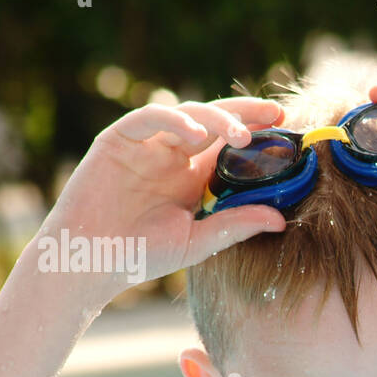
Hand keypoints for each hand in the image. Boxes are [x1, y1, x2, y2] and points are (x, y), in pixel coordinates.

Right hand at [34, 97, 287, 299]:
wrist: (90, 262)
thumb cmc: (141, 255)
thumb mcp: (198, 241)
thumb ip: (234, 226)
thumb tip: (281, 220)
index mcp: (194, 176)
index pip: (230, 145)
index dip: (257, 132)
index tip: (287, 129)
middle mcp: (173, 155)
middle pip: (214, 122)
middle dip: (244, 115)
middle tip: (273, 116)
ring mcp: (146, 145)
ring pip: (186, 115)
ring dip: (215, 119)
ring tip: (240, 135)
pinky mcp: (117, 140)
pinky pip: (147, 119)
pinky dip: (172, 119)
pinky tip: (194, 132)